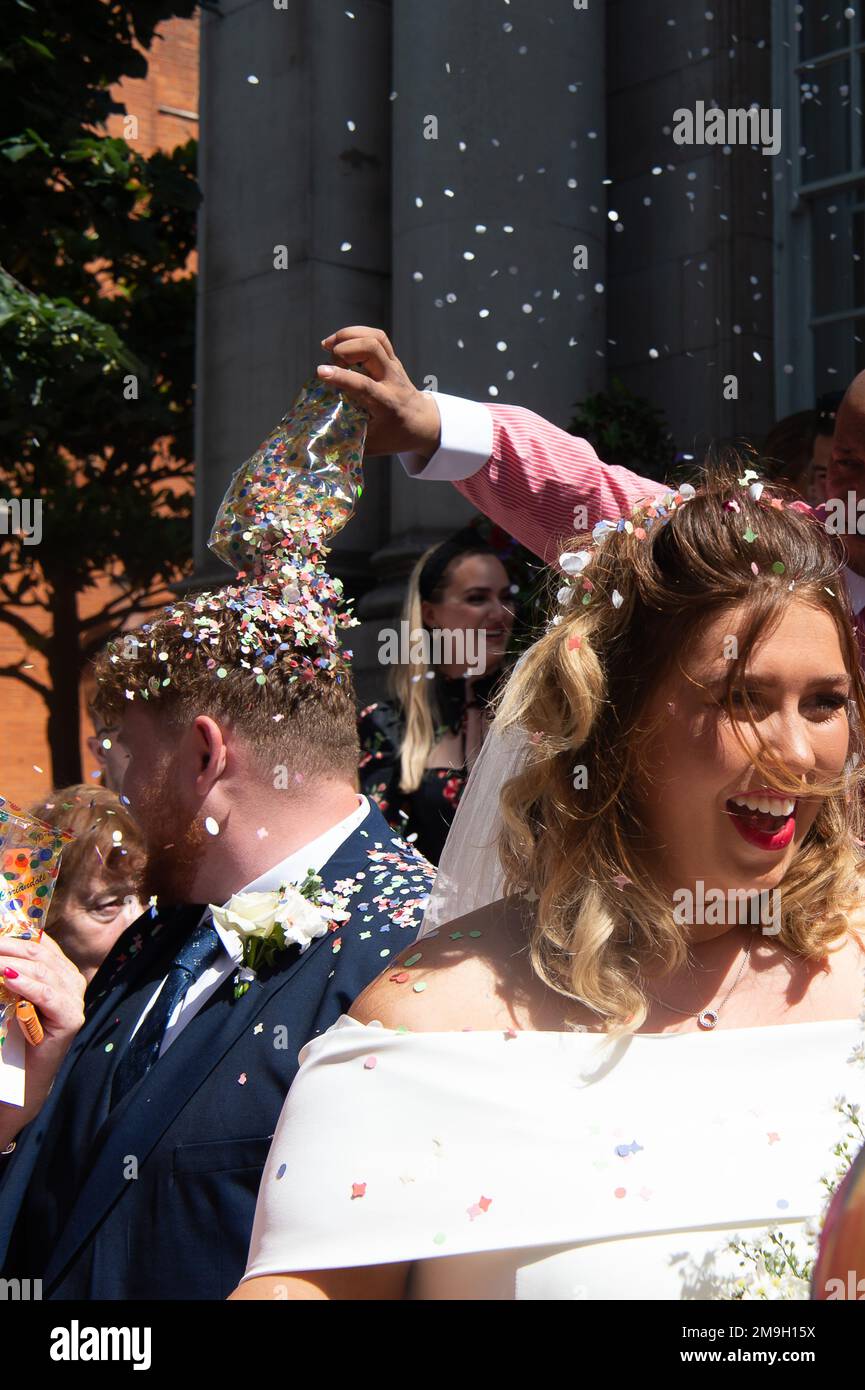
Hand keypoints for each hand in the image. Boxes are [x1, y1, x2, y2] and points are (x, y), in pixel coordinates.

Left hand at [0, 932, 85, 1138]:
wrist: (19, 1077)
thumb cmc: (11, 1035)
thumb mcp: (11, 995)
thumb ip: (11, 972)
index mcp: (60, 971)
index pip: (40, 944)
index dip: (16, 934)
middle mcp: (72, 981)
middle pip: (40, 954)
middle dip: (8, 945)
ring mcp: (75, 999)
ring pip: (43, 971)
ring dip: (10, 962)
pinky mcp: (71, 1019)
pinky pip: (48, 995)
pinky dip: (26, 984)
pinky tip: (7, 978)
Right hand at [317, 327, 441, 458]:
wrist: (424, 423)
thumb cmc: (395, 436)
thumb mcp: (372, 445)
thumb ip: (347, 441)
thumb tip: (318, 443)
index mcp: (387, 405)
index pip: (364, 385)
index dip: (342, 377)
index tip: (321, 372)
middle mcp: (392, 381)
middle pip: (372, 350)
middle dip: (345, 348)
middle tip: (329, 361)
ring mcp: (394, 366)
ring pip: (375, 337)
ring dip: (348, 336)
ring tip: (328, 346)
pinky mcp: (392, 358)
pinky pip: (376, 336)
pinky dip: (355, 333)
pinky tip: (339, 342)